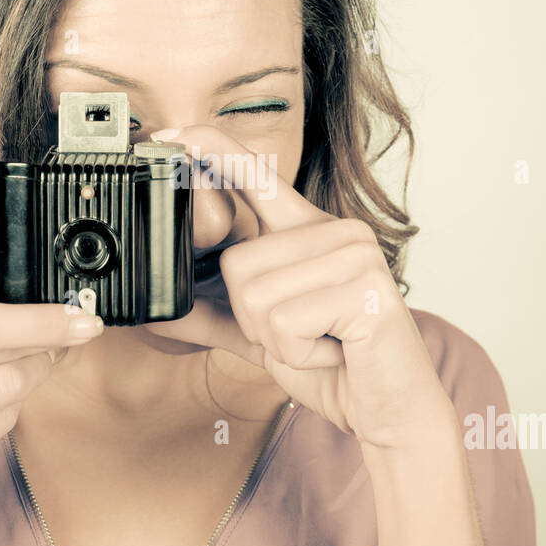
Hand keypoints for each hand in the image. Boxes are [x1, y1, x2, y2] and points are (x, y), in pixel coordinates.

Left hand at [146, 126, 458, 451]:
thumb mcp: (260, 333)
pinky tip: (332, 351)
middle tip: (300, 334)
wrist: (392, 410)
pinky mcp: (366, 288)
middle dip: (253, 319)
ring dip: (277, 340)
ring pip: (256, 296)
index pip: (255, 173)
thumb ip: (211, 314)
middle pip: (236, 263)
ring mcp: (355, 254)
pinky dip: (299, 354)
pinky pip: (285, 323)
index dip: (210, 148)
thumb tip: (153, 310)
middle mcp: (336, 230)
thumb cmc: (333, 364)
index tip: (170, 136)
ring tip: (319, 342)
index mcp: (309, 229)